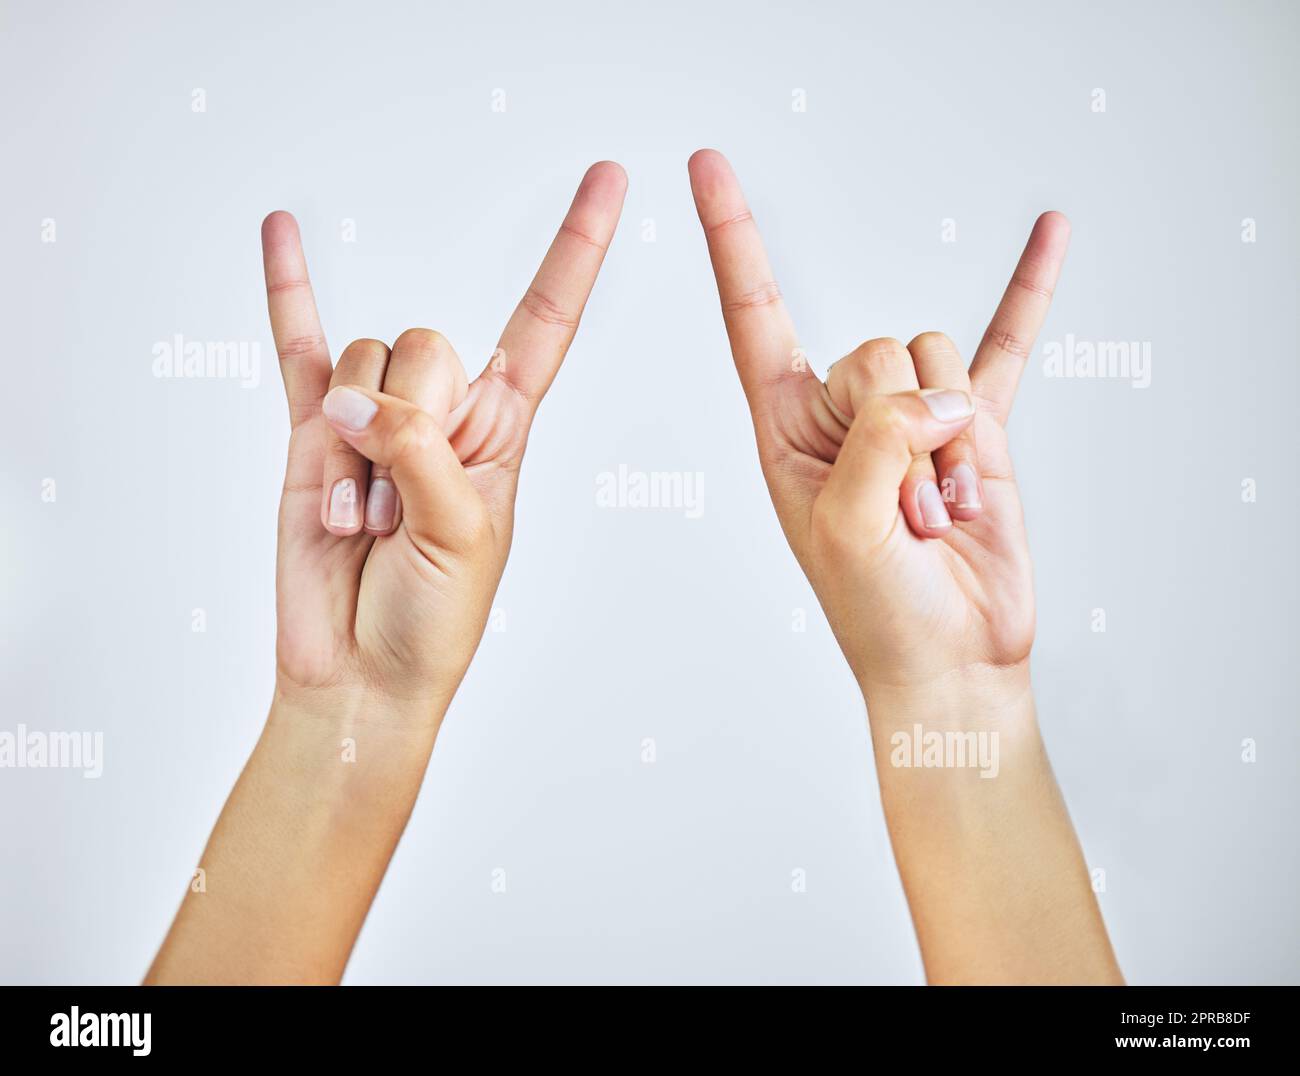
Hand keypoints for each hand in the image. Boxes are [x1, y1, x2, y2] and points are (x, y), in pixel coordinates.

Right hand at [263, 162, 626, 716]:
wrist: (363, 675)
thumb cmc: (435, 619)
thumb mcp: (463, 535)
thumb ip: (419, 451)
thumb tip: (351, 397)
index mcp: (502, 429)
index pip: (545, 322)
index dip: (577, 252)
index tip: (611, 179)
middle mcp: (442, 412)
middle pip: (424, 343)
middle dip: (407, 421)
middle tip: (400, 507)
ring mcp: (372, 418)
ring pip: (358, 365)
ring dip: (350, 453)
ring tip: (360, 520)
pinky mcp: (310, 436)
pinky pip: (297, 348)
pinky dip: (288, 292)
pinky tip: (282, 233)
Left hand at [687, 150, 1067, 697]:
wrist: (951, 658)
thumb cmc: (876, 611)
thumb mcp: (845, 527)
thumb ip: (877, 440)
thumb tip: (937, 396)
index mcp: (785, 427)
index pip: (754, 315)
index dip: (732, 241)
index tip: (706, 166)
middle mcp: (845, 411)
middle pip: (873, 347)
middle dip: (897, 432)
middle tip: (899, 511)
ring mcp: (913, 416)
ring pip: (935, 357)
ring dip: (949, 447)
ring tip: (937, 512)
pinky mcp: (975, 429)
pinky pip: (1003, 346)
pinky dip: (1026, 293)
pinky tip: (1048, 236)